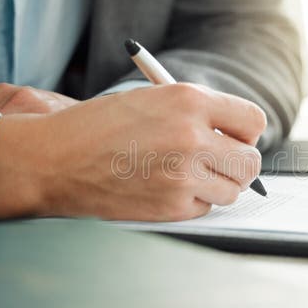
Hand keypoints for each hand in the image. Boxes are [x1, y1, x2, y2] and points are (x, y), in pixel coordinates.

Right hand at [0, 83, 265, 221]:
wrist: (54, 160)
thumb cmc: (98, 127)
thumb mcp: (152, 99)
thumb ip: (197, 113)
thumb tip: (235, 136)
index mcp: (189, 100)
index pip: (253, 120)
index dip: (245, 132)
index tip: (234, 137)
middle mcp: (192, 136)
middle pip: (250, 161)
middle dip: (239, 164)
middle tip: (219, 163)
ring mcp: (184, 175)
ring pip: (232, 190)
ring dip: (217, 185)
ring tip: (187, 175)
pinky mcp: (172, 207)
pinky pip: (204, 208)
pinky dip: (192, 202)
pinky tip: (164, 189)